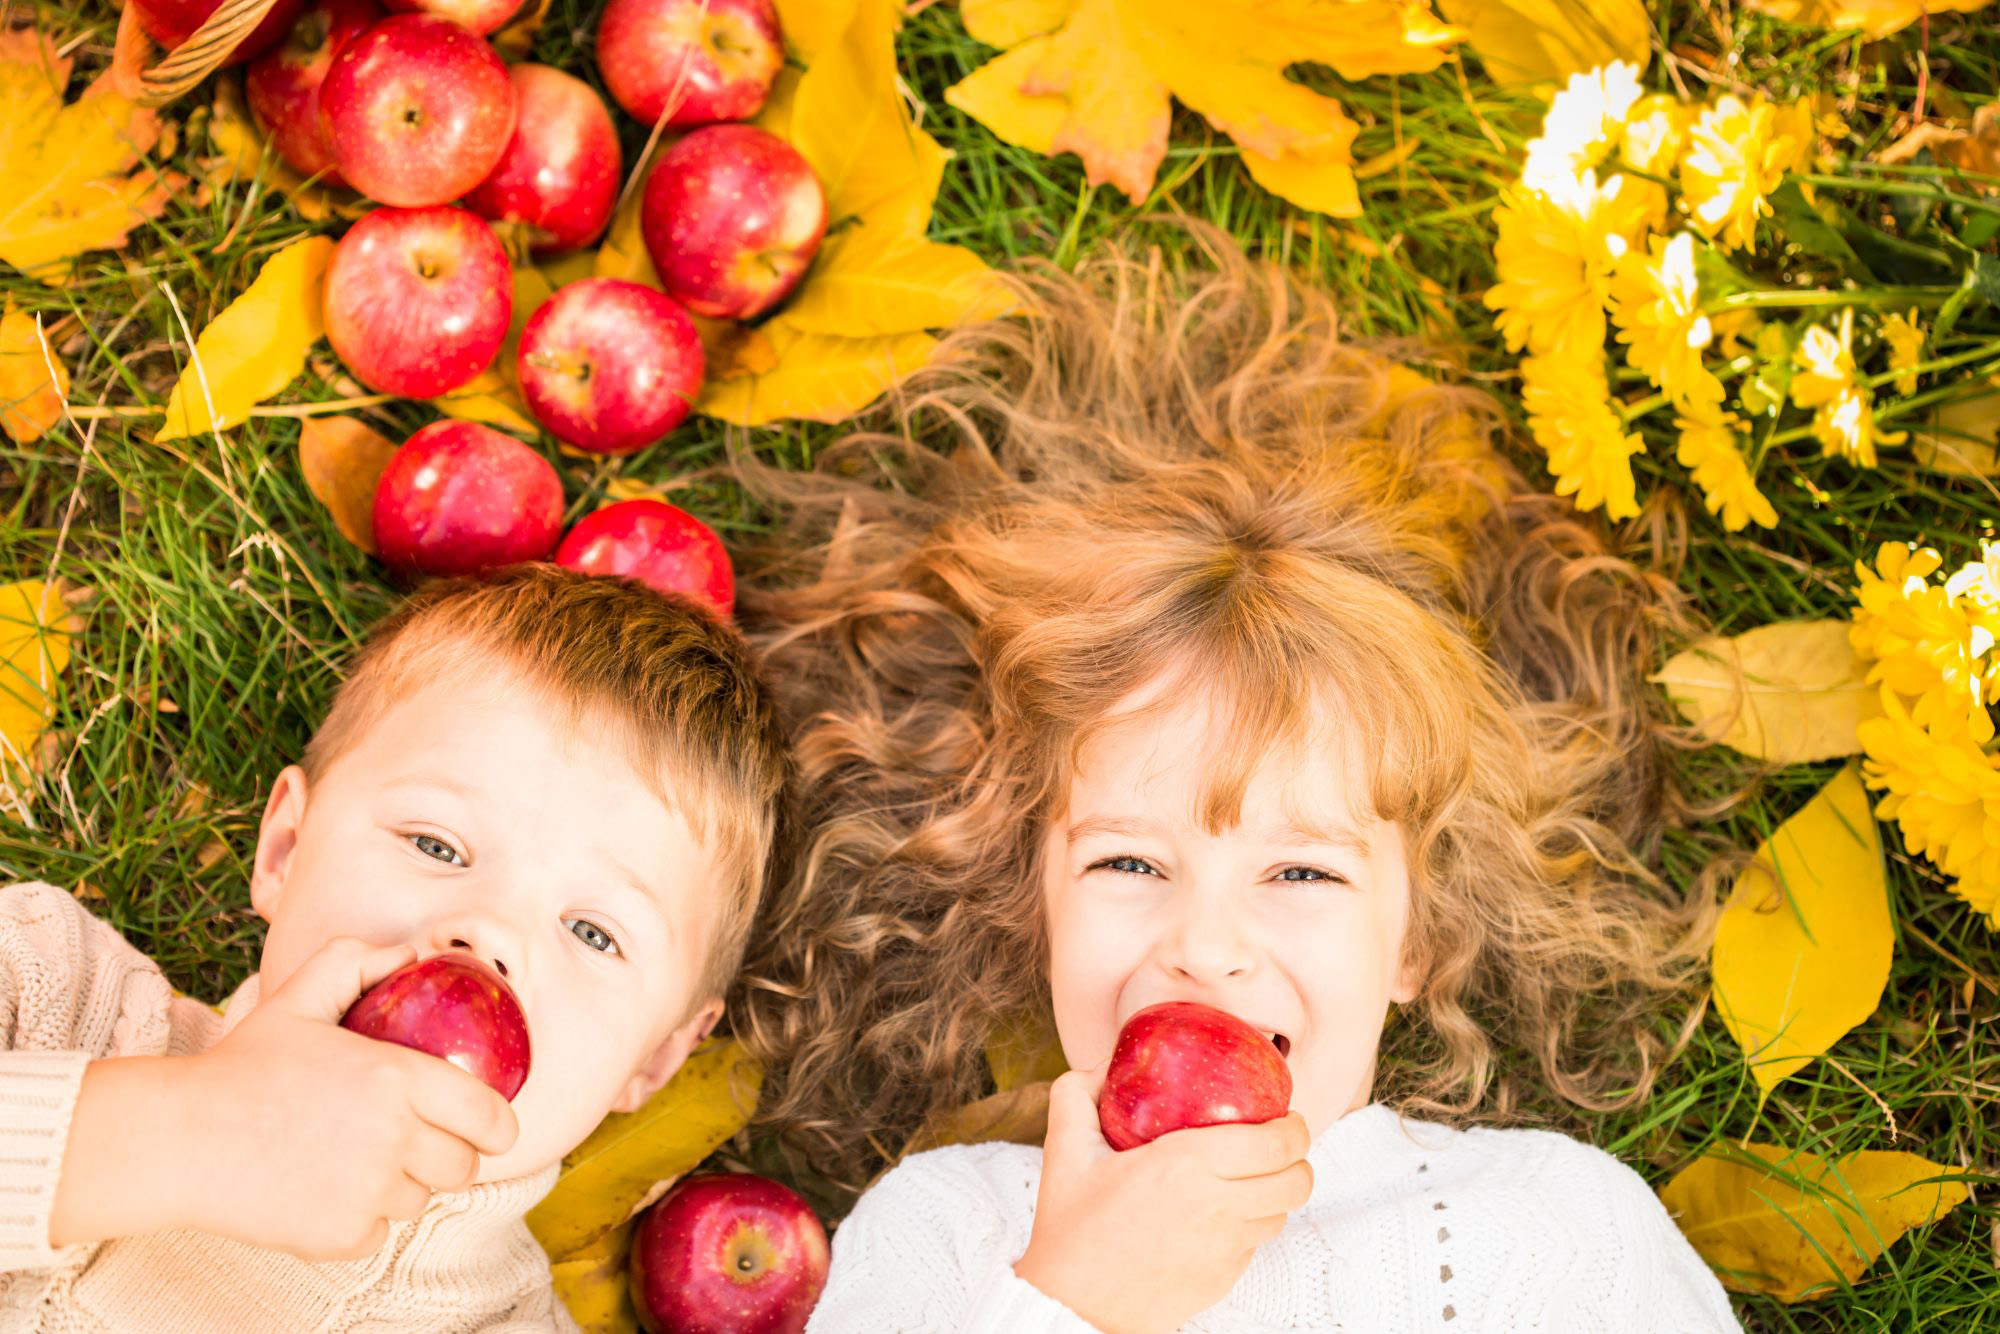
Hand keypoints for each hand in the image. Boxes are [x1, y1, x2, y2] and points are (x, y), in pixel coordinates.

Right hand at [51, 938, 518, 1260]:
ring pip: (420, 1200)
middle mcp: (393, 1138)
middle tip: (414, 1142)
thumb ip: (355, 964)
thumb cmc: (242, 1066)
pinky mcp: (342, 1237)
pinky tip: (323, 1189)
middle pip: (464, 1167)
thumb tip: (410, 954)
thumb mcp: (298, 998)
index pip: (491, 1118)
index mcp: (397, 1078)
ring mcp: (368, 1193)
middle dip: (448, 1155)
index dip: (497, 1126)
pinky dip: (361, 1219)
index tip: (488, 1127)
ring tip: (355, 1160)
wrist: (178, 1139)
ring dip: (401, 1186)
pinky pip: (380, 1233)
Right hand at [1012, 1066, 1312, 1333]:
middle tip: (1279, 1144)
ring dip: (1275, 1191)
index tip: (1286, 1116)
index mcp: (1185, 1167)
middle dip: (1298, 1157)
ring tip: (1250, 1177)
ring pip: (1281, 1214)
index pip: (1277, 1144)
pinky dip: (1248, 1224)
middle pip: (1297, 1180)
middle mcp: (1216, 1208)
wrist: (1072, 1304)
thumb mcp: (1064, 1150)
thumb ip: (1077, 1095)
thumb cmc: (1070, 1230)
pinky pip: (1255, 1244)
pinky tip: (1219, 1214)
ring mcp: (1224, 1250)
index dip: (1294, 1126)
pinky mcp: (1223, 1279)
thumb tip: (1100, 1068)